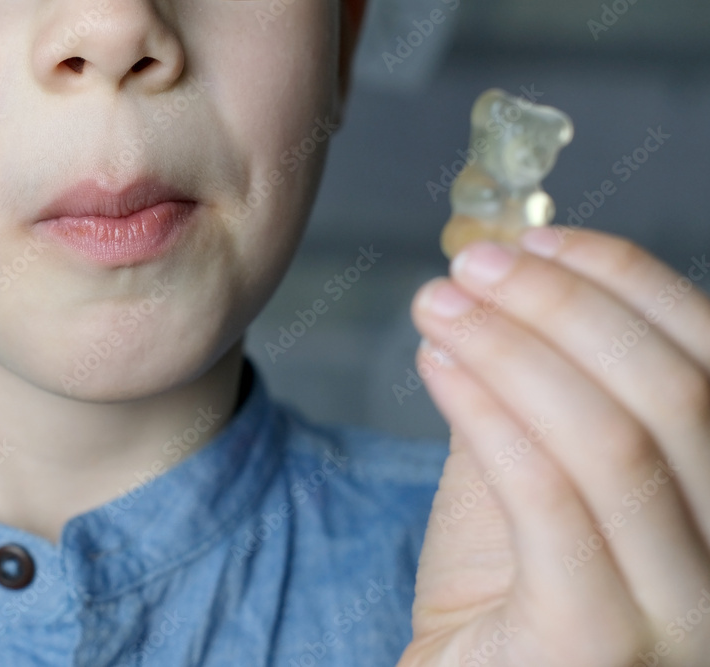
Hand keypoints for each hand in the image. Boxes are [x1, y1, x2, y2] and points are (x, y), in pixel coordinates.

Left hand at [399, 226, 709, 665]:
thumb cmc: (508, 594)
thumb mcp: (547, 476)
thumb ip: (550, 396)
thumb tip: (514, 283)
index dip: (629, 282)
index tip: (537, 239)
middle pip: (676, 391)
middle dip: (564, 304)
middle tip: (471, 266)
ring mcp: (688, 617)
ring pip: (615, 439)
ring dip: (514, 347)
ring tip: (438, 304)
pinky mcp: (602, 643)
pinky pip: (548, 497)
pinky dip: (489, 410)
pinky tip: (435, 363)